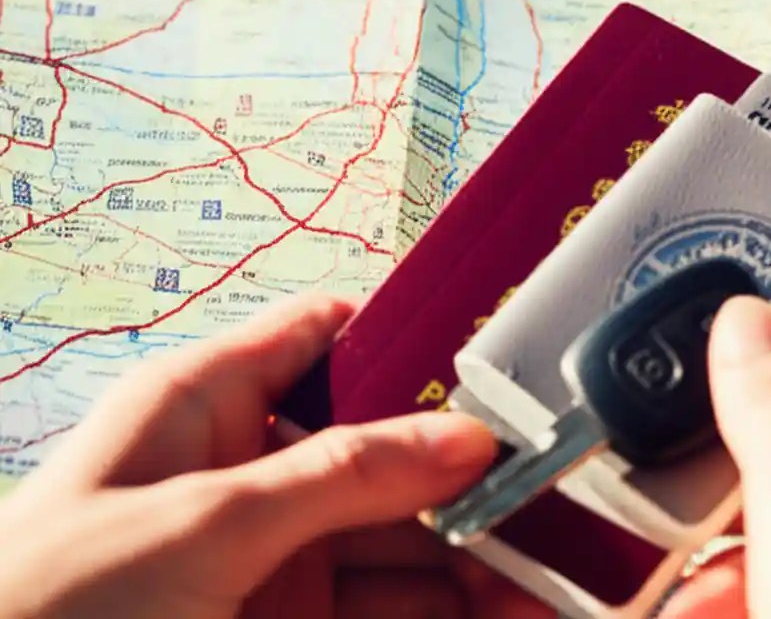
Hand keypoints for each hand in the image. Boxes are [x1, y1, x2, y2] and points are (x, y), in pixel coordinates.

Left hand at [0, 295, 553, 618]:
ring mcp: (274, 561)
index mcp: (208, 406)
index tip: (511, 358)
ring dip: (475, 556)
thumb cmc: (48, 609)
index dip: (416, 339)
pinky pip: (390, 610)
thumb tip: (464, 437)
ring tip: (555, 573)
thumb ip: (342, 477)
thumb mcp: (200, 523)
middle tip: (559, 493)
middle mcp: (251, 475)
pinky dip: (448, 612)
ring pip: (400, 542)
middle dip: (471, 475)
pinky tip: (507, 610)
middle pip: (387, 454)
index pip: (328, 340)